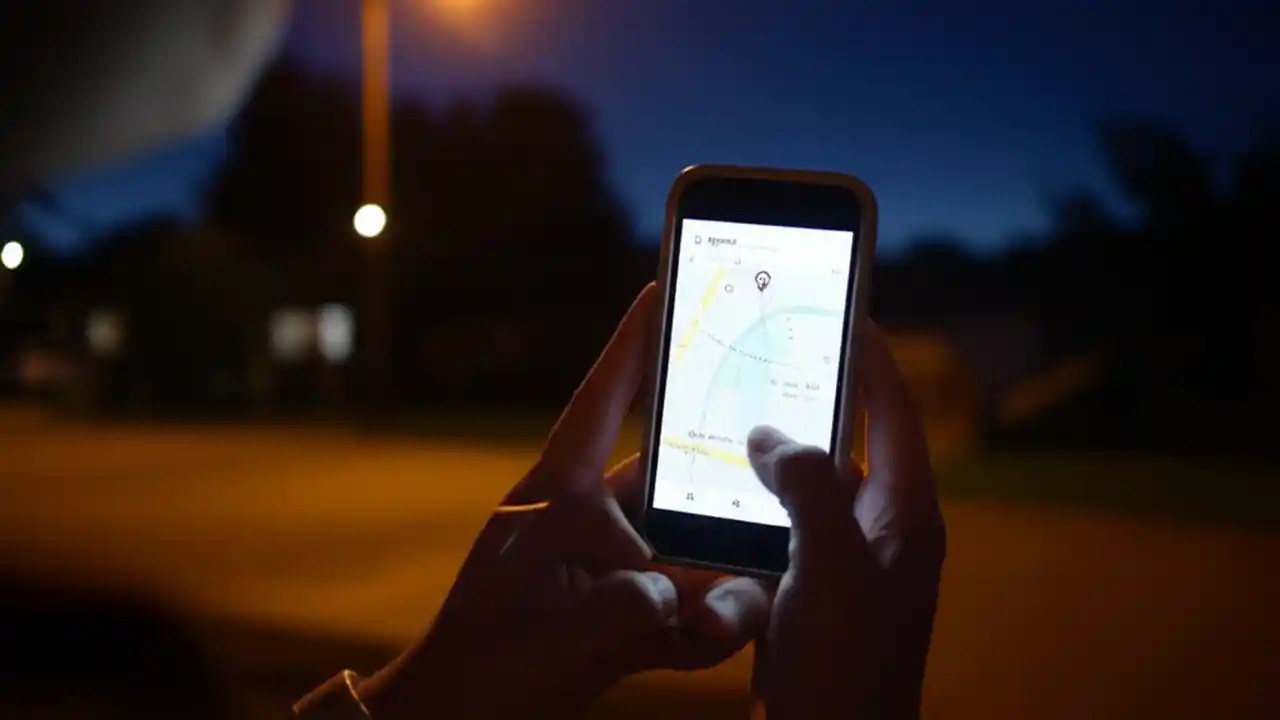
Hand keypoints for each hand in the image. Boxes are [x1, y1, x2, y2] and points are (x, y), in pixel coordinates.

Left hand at [357, 284, 768, 718]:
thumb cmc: (478, 668)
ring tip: (751, 590)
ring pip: (683, 551)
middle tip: (775, 465)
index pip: (596, 406)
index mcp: (554, 499)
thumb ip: (626, 608)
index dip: (629, 348)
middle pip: (667, 481)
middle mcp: (585, 524)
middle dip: (718, 485)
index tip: (660, 290)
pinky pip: (679, 611)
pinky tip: (717, 639)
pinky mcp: (617, 619)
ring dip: (718, 577)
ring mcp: (604, 571)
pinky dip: (702, 628)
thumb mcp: (549, 635)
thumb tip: (683, 593)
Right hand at [748, 321, 945, 718]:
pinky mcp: (810, 594)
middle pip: (847, 443)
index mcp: (905, 515)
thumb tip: (768, 432)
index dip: (871, 356)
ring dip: (770, 458)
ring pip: (807, 488)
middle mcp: (881, 532)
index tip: (843, 310)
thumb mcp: (830, 565)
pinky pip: (780, 531)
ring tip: (730, 416)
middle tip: (766, 355)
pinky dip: (751, 508)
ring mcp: (844, 565)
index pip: (895, 412)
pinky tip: (714, 493)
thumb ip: (805, 485)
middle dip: (807, 402)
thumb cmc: (846, 667)